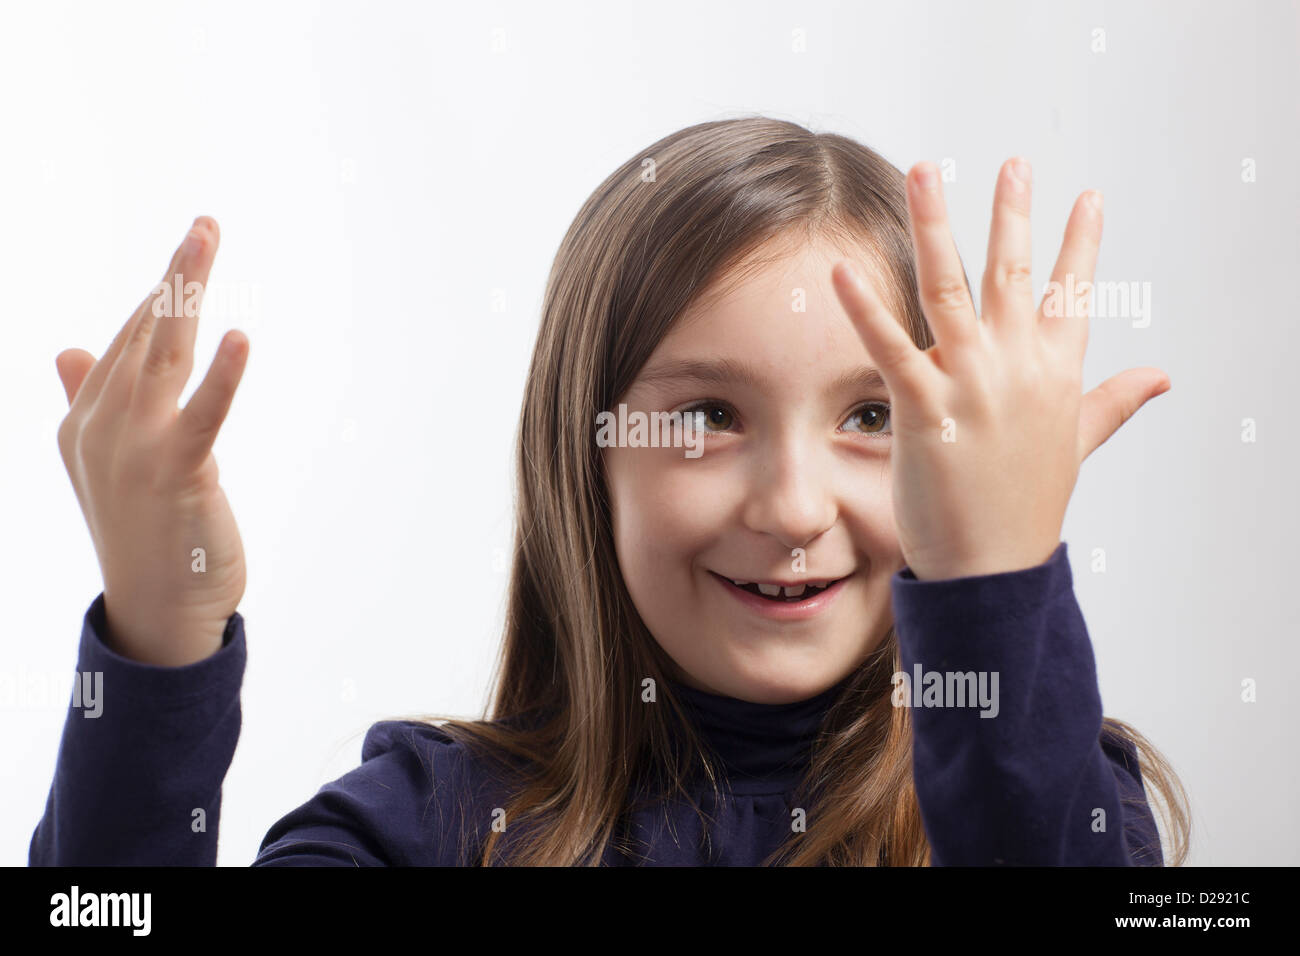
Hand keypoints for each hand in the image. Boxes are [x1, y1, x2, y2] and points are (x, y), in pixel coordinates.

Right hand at [56, 216, 249, 664]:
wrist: (158, 614)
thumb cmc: (146, 535)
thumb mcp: (111, 464)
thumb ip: (93, 401)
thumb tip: (71, 350)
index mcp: (83, 421)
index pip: (127, 343)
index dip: (160, 297)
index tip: (189, 253)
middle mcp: (99, 428)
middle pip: (143, 335)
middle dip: (174, 277)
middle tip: (205, 225)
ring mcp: (133, 449)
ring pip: (163, 355)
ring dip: (184, 293)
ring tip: (204, 240)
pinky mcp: (176, 473)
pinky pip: (202, 414)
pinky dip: (220, 375)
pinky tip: (238, 337)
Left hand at [831, 158, 1168, 580]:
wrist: (993, 569)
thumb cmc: (1027, 507)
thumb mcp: (1077, 443)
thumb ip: (1113, 401)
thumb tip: (1161, 376)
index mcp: (1056, 373)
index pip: (1073, 295)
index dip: (1079, 244)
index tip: (1087, 197)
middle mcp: (1017, 368)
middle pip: (1013, 274)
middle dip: (1012, 213)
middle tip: (1011, 162)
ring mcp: (971, 384)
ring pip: (950, 288)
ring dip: (934, 225)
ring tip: (924, 171)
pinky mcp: (923, 409)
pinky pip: (890, 346)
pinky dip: (864, 308)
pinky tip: (840, 271)